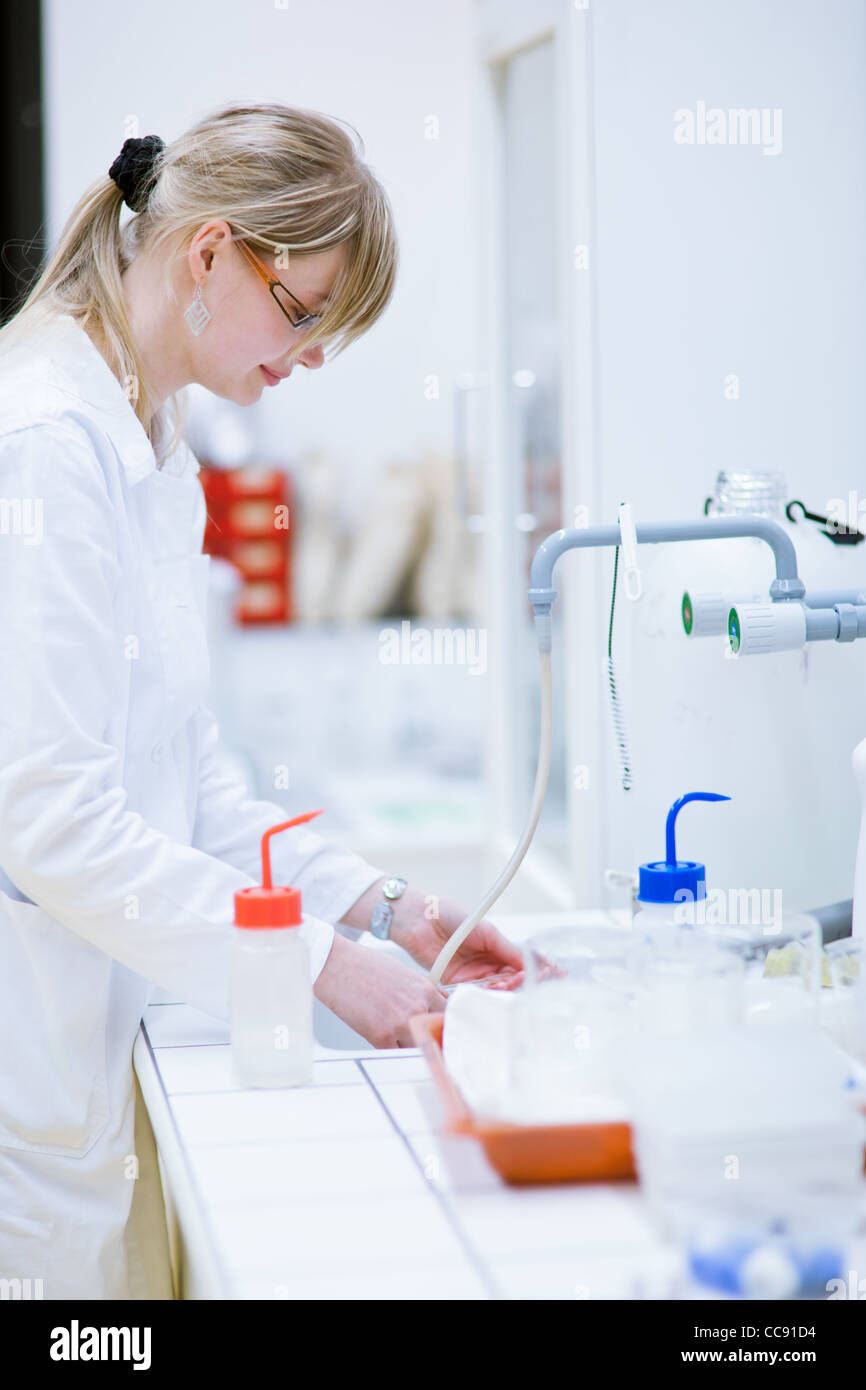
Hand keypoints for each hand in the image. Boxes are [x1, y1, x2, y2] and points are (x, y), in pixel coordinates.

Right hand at [314, 932, 445, 1047]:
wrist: (337, 965)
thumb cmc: (366, 965)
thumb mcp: (405, 973)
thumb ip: (424, 991)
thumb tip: (439, 1004)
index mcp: (425, 989)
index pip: (447, 1016)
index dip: (443, 1026)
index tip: (440, 1032)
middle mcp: (417, 1006)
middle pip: (435, 1035)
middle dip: (429, 1039)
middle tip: (424, 1043)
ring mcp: (400, 1022)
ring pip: (416, 1048)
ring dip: (409, 1047)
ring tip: (399, 1041)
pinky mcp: (381, 1035)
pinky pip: (393, 1054)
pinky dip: (390, 1051)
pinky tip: (383, 1042)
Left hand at [390, 887, 524, 988]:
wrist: (420, 918)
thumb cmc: (451, 915)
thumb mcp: (486, 930)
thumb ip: (507, 949)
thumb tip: (530, 963)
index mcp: (496, 950)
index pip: (520, 965)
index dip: (535, 971)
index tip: (551, 974)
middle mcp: (486, 965)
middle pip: (510, 982)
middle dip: (521, 982)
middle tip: (525, 979)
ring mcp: (471, 976)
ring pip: (494, 991)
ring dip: (504, 989)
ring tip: (508, 981)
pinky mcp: (455, 985)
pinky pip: (473, 995)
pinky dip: (484, 995)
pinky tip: (493, 992)